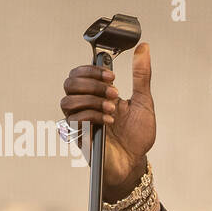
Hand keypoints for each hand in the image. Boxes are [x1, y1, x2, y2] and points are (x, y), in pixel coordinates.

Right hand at [59, 42, 155, 198]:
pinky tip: (109, 122)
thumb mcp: (143, 101)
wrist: (136, 162)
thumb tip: (144, 48)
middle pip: (69, 82)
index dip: (91, 69)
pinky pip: (73, 120)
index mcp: (97, 94)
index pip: (80, 72)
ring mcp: (79, 121)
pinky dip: (93, 116)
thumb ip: (141, 75)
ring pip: (67, 100)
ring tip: (113, 109)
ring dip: (92, 100)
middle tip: (114, 92)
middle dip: (92, 83)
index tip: (112, 75)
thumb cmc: (137, 135)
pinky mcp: (78, 137)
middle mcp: (84, 105)